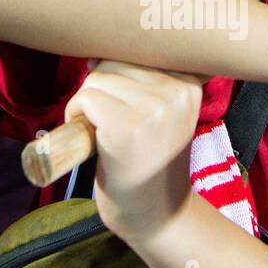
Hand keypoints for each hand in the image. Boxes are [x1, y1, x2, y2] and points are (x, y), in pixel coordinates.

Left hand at [63, 61, 202, 244]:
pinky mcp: (127, 128)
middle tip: (113, 127)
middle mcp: (177, 93)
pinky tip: (93, 141)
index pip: (137, 51)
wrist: (156, 216)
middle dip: (102, 90)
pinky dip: (76, 117)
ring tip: (104, 134)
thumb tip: (94, 54)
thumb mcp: (161, 115)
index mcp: (190, 84)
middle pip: (115, 61)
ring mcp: (154, 110)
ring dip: (87, 104)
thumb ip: (139, 81)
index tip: (129, 111)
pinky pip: (85, 99)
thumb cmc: (149, 163)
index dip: (120, 79)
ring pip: (97, 78)